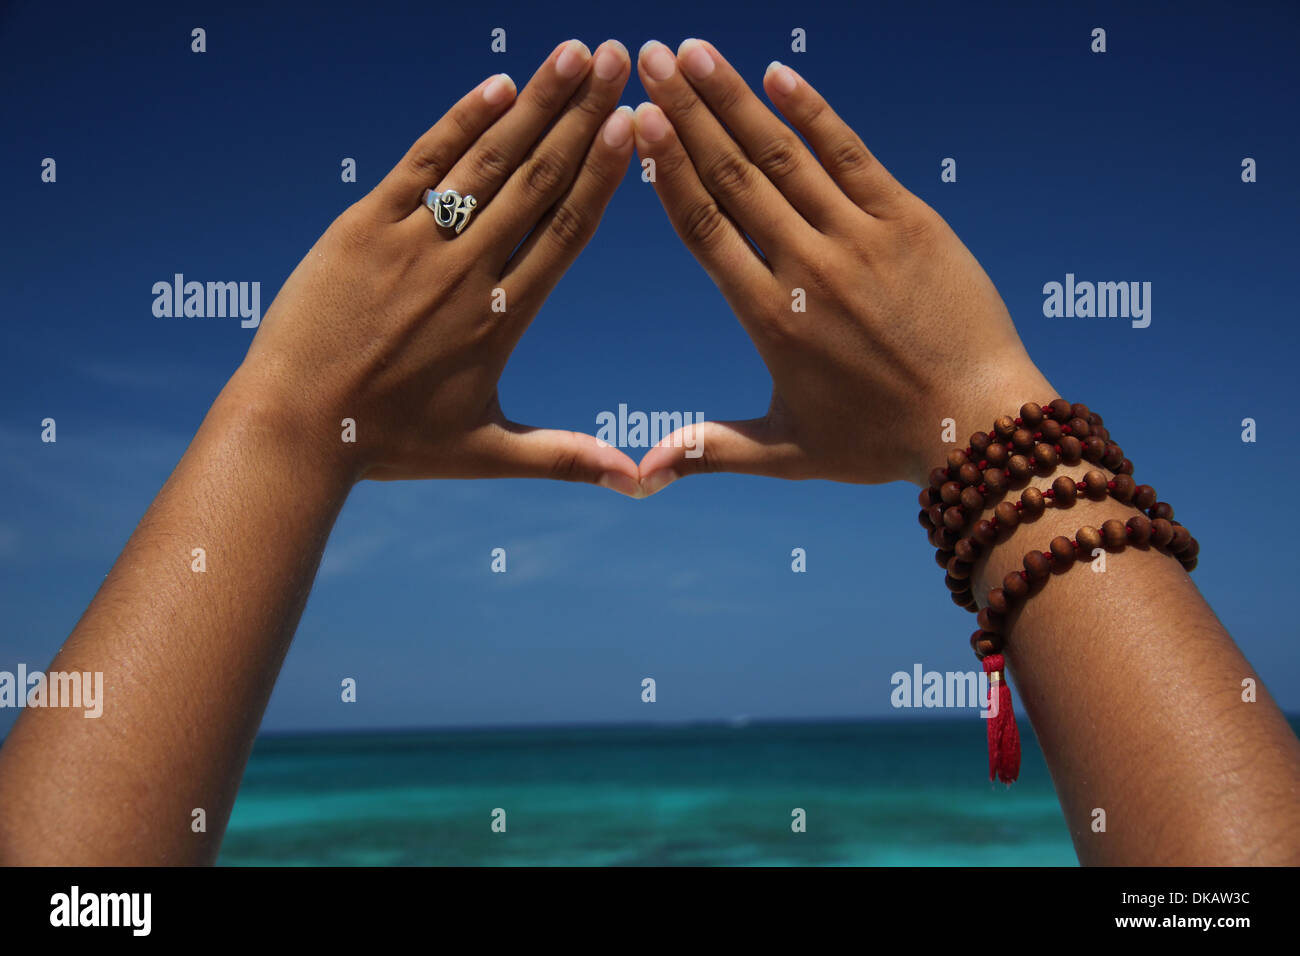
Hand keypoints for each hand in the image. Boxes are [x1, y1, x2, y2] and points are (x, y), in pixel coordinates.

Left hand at [231, 40, 642, 496]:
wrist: (294, 428)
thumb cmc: (391, 445)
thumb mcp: (487, 453)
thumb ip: (566, 457)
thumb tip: (638, 481)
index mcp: (501, 316)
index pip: (566, 230)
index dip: (602, 172)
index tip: (633, 125)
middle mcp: (465, 269)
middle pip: (537, 179)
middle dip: (583, 114)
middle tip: (621, 59)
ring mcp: (413, 242)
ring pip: (486, 160)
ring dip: (534, 102)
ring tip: (574, 54)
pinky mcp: (363, 226)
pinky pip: (421, 162)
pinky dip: (459, 122)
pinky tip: (497, 86)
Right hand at [630, 39, 1054, 492]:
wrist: (980, 426)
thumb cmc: (881, 442)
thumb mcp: (788, 451)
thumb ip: (711, 450)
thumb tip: (638, 477)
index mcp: (769, 318)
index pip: (703, 228)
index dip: (666, 170)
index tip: (636, 123)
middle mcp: (806, 269)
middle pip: (733, 177)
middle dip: (686, 113)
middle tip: (651, 61)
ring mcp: (860, 239)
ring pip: (784, 156)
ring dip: (736, 100)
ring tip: (696, 53)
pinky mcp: (909, 220)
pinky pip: (853, 153)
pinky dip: (814, 112)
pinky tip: (779, 74)